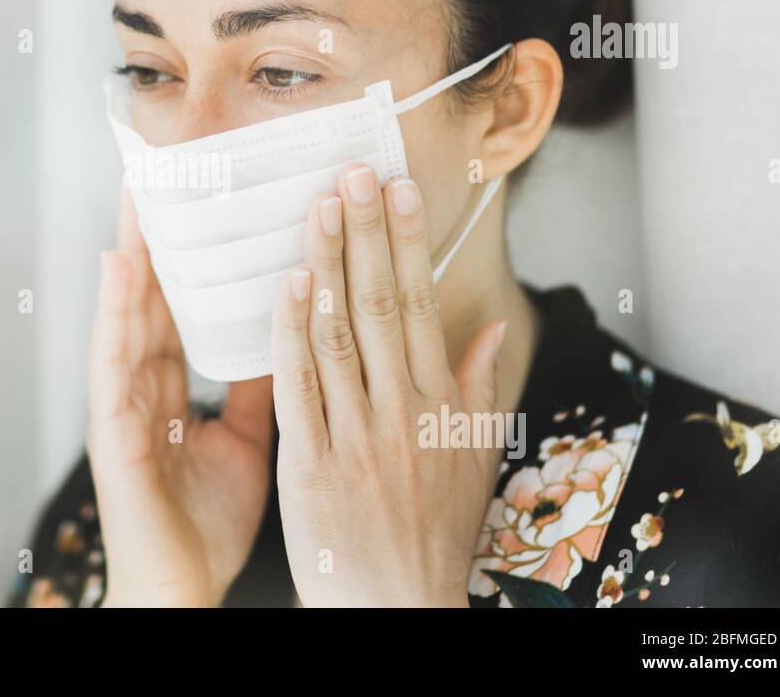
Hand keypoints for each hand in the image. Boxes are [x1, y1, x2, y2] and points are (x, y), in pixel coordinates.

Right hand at [89, 185, 274, 606]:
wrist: (182, 589)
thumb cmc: (204, 522)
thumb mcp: (244, 440)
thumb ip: (254, 386)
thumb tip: (288, 334)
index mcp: (178, 388)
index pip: (185, 307)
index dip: (194, 255)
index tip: (208, 199)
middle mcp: (147, 387)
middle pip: (153, 299)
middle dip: (159, 238)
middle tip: (168, 173)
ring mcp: (124, 405)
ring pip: (129, 315)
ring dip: (133, 253)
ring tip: (141, 194)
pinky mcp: (113, 431)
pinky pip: (113, 362)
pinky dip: (114, 311)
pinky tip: (117, 267)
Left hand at [269, 165, 508, 606]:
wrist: (395, 607)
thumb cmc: (432, 535)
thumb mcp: (474, 462)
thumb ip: (481, 388)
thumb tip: (492, 326)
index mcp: (441, 406)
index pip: (420, 306)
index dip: (406, 243)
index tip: (396, 188)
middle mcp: (402, 413)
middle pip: (380, 306)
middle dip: (366, 233)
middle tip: (353, 172)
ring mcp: (357, 438)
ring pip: (339, 334)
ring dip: (328, 264)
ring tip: (319, 206)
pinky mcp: (312, 465)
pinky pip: (300, 387)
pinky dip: (293, 332)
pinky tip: (288, 283)